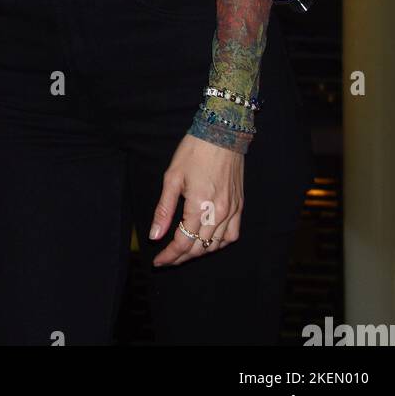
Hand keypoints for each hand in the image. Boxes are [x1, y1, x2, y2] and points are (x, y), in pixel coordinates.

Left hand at [148, 134, 243, 265]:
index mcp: (200, 206)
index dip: (169, 255)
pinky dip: (219, 244)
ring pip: (215, 245)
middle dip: (181, 257)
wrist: (222, 133)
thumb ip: (164, 210)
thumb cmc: (194, 151)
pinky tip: (208, 241)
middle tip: (167, 259)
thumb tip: (155, 235)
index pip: (183, 242)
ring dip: (198, 252)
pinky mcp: (240, 206)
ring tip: (183, 252)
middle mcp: (219, 213)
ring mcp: (232, 211)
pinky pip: (232, 235)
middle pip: (199, 247)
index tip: (158, 262)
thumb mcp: (172, 177)